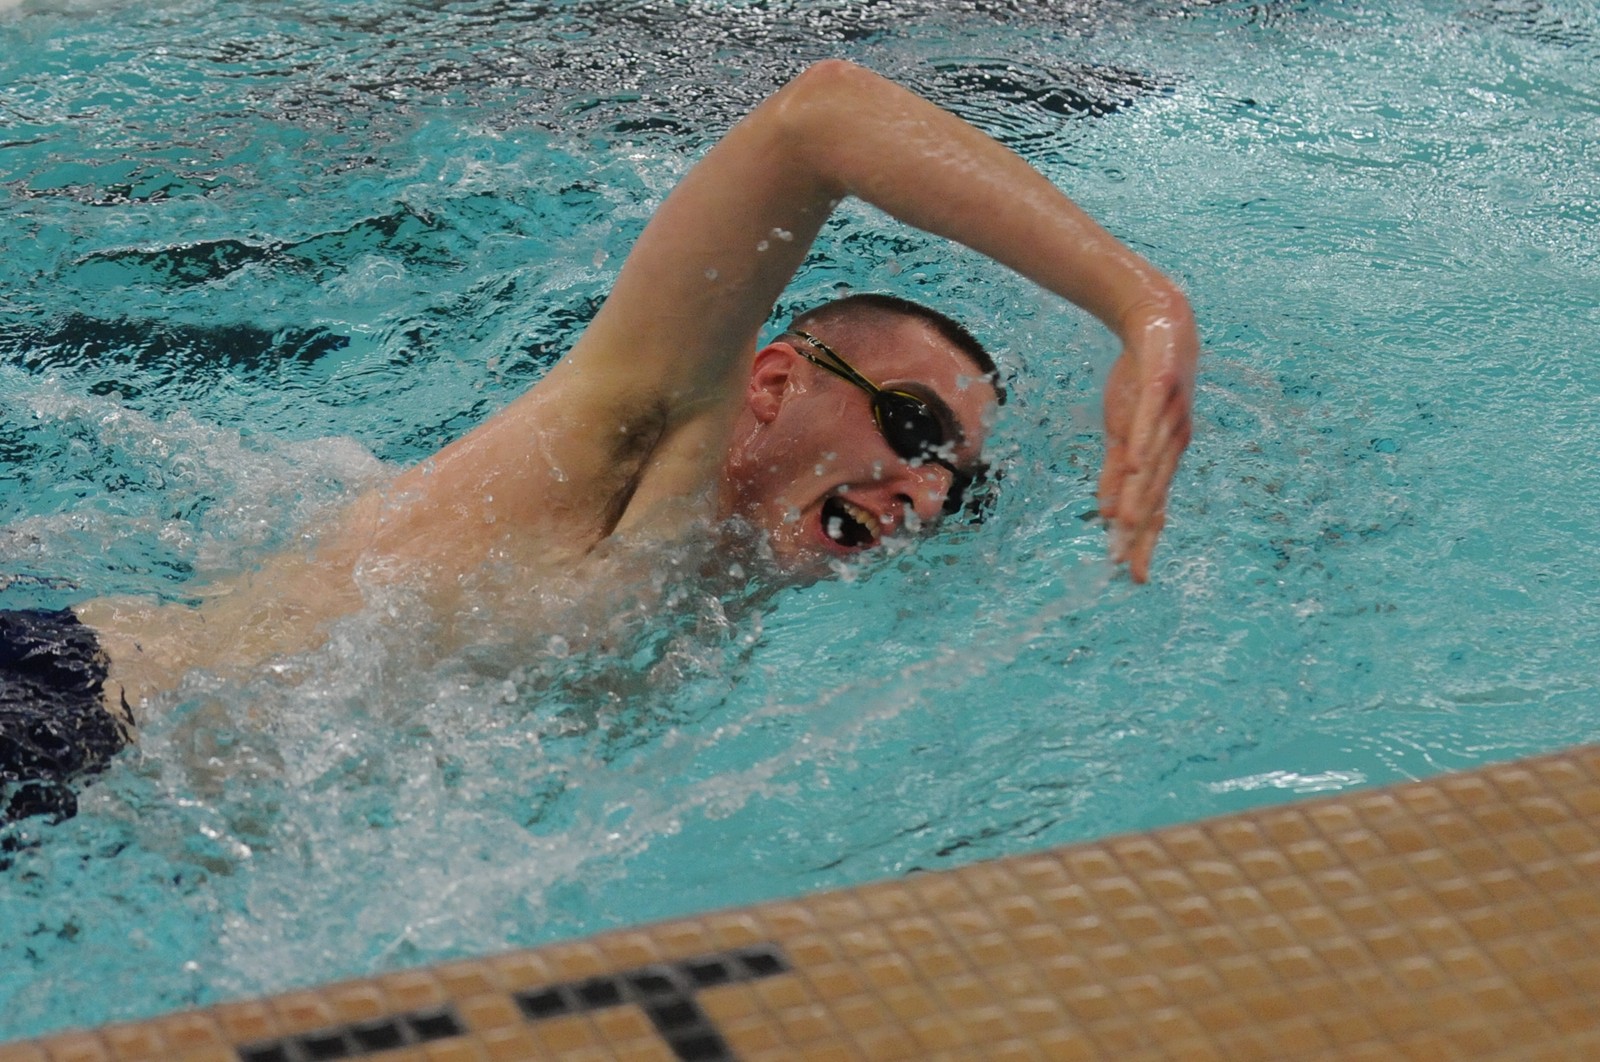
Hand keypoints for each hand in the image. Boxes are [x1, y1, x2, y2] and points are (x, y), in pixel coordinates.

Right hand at [1096, 297, 1198, 582]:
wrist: (1158, 325)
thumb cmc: (1142, 382)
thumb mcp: (1122, 432)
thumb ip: (1115, 474)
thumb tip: (1106, 514)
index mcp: (1164, 457)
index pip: (1155, 507)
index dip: (1146, 541)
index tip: (1135, 576)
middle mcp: (1172, 443)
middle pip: (1154, 495)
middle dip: (1141, 532)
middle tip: (1129, 566)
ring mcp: (1168, 417)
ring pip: (1151, 464)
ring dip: (1137, 496)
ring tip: (1124, 527)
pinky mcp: (1159, 388)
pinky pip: (1150, 420)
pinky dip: (1143, 443)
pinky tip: (1133, 465)